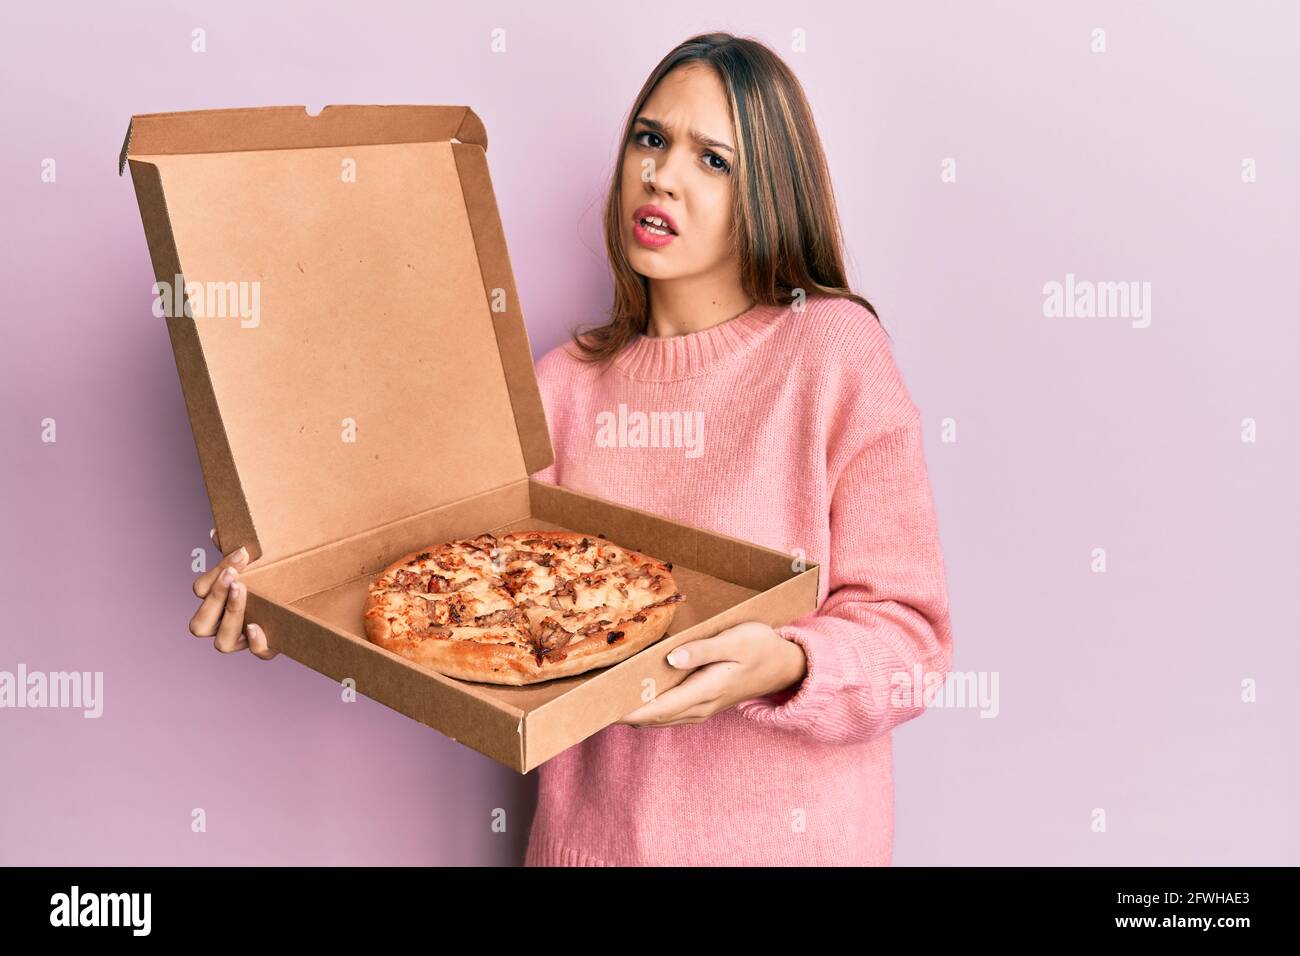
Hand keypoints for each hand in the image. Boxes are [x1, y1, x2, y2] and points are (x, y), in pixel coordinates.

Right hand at [188, 527, 277, 659]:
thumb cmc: (270, 572)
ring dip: (231, 615)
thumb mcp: (254, 560)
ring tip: (244, 591)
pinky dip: (256, 642)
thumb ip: (234, 550)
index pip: (201, 590)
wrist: (306, 592)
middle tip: (236, 577)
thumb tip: (216, 533)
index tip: (242, 554)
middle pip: (200, 624)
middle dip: (216, 598)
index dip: (216, 573)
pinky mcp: (268, 646)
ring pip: (222, 642)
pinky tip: (256, 625)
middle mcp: (222, 624)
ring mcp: (243, 639)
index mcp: (215, 601)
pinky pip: (257, 652)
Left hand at [616, 621, 806, 727]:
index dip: (626, 709)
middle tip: (589, 701)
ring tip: (603, 700)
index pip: (657, 707)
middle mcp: (700, 707)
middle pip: (651, 718)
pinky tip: (632, 695)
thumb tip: (671, 658)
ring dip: (631, 712)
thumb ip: (702, 650)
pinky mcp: (701, 705)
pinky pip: (667, 713)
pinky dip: (646, 709)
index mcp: (706, 690)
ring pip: (658, 718)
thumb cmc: (761, 647)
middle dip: (621, 713)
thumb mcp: (735, 640)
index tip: (599, 706)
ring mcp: (700, 709)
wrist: (786, 666)